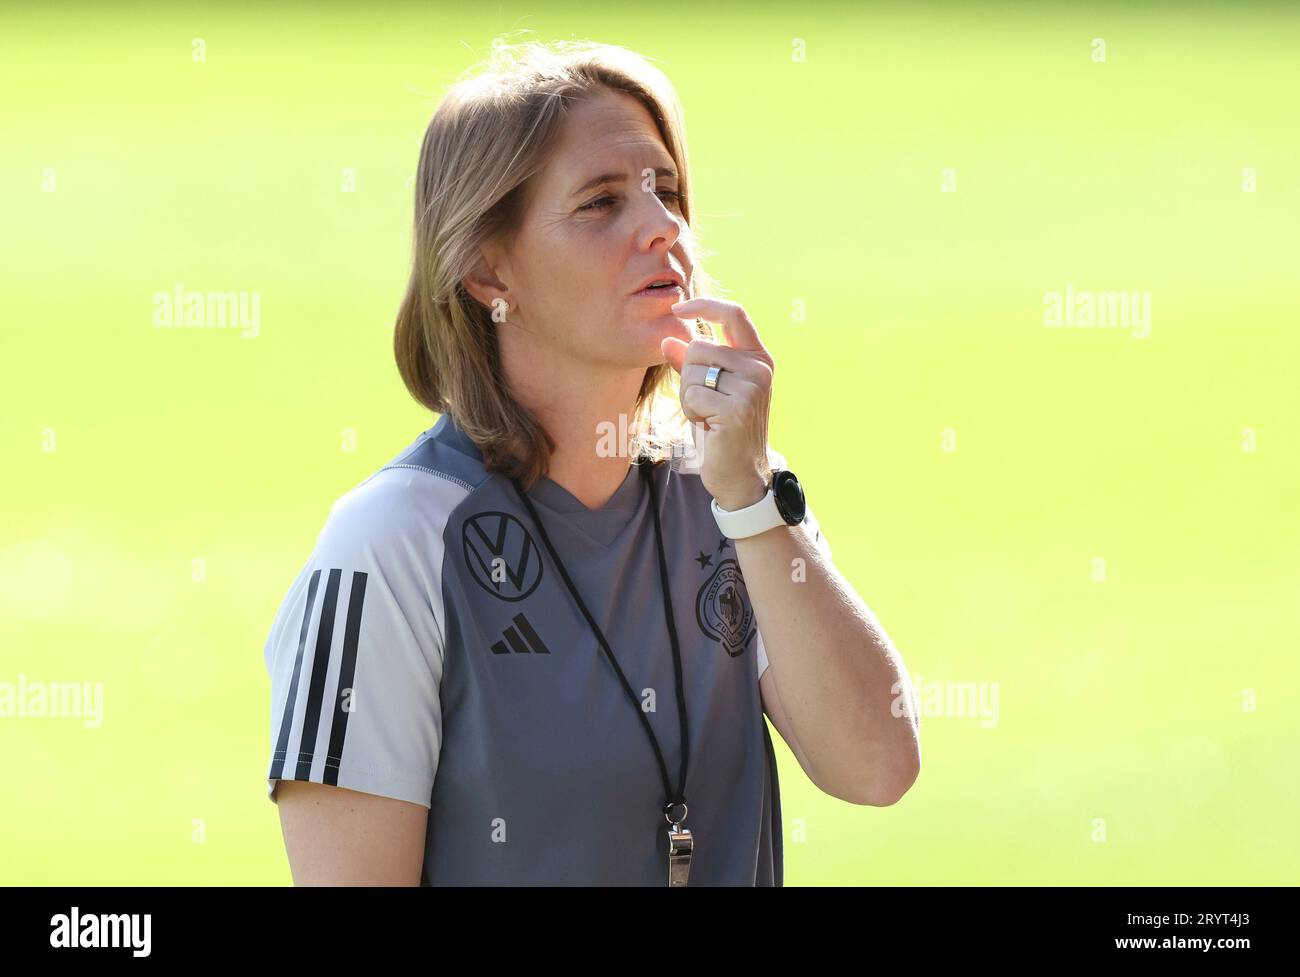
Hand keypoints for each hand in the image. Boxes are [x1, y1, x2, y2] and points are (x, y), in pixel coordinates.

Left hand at [660, 297, 774, 509]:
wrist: (741, 474)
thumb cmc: (722, 430)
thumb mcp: (708, 391)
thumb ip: (691, 364)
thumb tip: (668, 340)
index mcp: (757, 357)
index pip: (733, 313)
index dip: (703, 305)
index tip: (677, 308)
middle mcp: (759, 368)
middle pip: (699, 348)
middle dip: (688, 376)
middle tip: (704, 404)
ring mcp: (752, 388)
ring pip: (692, 371)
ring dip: (689, 397)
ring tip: (708, 417)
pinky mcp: (737, 408)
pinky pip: (692, 396)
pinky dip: (691, 413)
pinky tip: (709, 427)